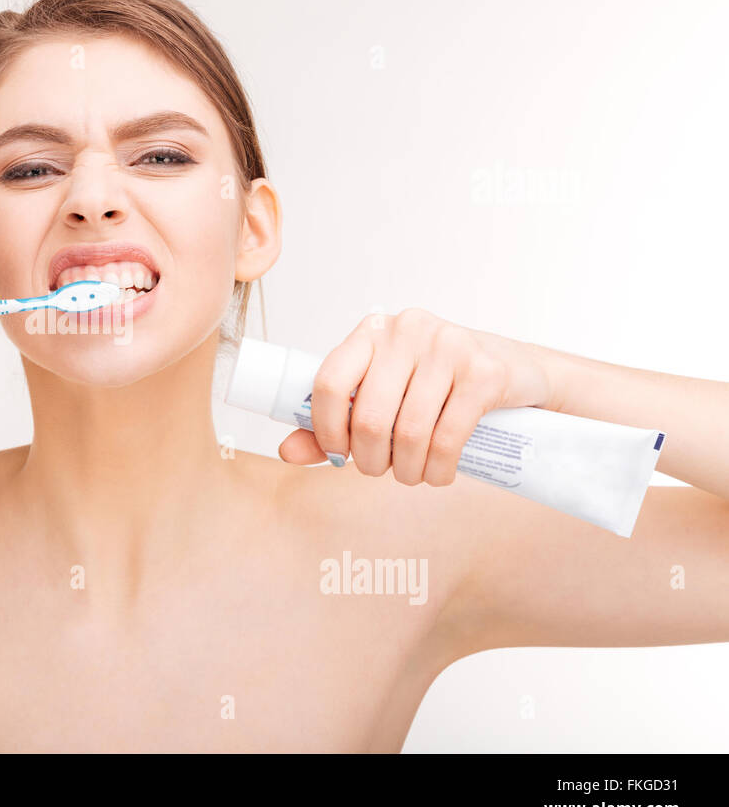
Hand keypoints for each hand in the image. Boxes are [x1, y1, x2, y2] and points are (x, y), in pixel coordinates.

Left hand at [277, 308, 557, 484]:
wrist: (520, 371)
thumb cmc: (439, 386)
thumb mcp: (384, 394)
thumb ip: (333, 422)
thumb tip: (286, 452)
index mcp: (371, 332)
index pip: (328, 382)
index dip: (325, 430)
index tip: (338, 454)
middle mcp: (406, 330)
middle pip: (368, 417)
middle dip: (370, 460)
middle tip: (382, 471)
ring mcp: (448, 346)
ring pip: (409, 433)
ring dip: (407, 471)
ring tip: (413, 475)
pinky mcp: (484, 371)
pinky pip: (448, 437)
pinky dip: (439, 469)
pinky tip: (439, 473)